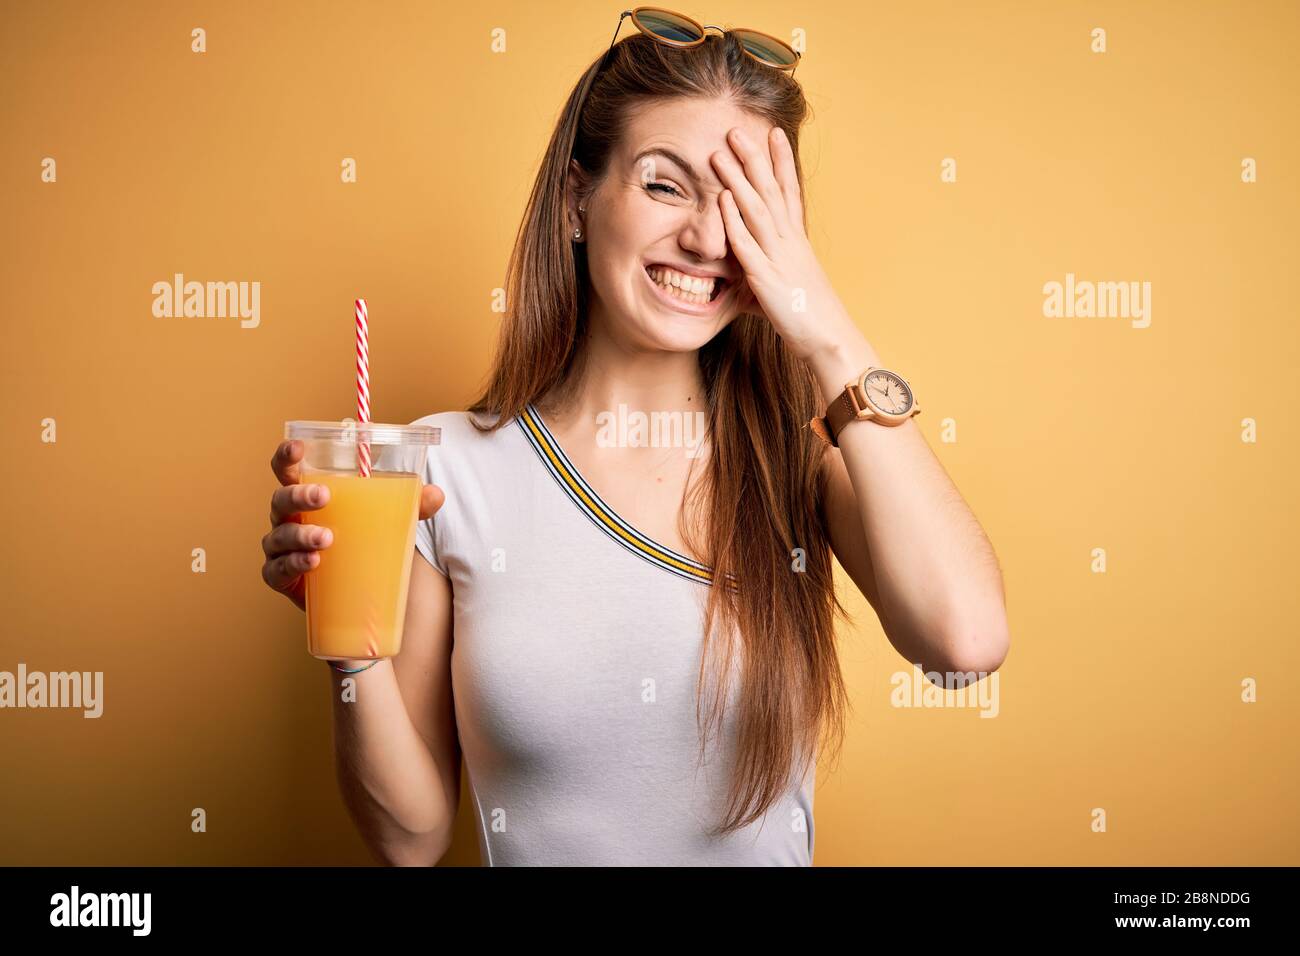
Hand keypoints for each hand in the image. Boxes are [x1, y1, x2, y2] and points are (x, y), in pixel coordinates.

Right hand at [261, 439, 445, 611]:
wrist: (353, 592)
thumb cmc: (362, 542)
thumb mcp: (388, 520)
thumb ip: (411, 505)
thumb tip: (436, 494)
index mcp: (307, 496)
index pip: (287, 470)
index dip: (287, 455)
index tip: (297, 447)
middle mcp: (289, 518)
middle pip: (281, 499)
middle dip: (299, 495)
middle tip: (324, 496)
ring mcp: (281, 548)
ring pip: (279, 536)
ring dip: (301, 535)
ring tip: (327, 538)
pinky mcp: (282, 577)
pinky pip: (277, 570)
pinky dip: (294, 564)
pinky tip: (312, 562)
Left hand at [710, 125, 864, 363]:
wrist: (831, 342)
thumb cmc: (811, 322)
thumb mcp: (787, 293)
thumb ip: (765, 282)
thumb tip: (747, 286)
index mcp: (798, 243)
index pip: (790, 193)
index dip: (781, 162)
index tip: (772, 134)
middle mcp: (791, 244)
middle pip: (771, 191)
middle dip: (754, 158)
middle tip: (736, 129)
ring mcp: (779, 258)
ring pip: (757, 210)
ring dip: (738, 179)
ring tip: (721, 152)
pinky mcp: (767, 280)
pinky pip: (748, 245)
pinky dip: (734, 220)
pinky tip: (722, 200)